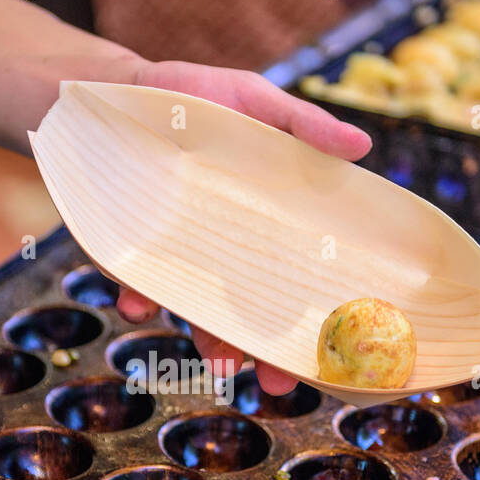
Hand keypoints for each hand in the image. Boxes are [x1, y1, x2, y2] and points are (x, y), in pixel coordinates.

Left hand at [116, 59, 372, 394]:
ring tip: (219, 362)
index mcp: (266, 222)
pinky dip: (137, 298)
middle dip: (264, 350)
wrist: (117, 96)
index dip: (312, 314)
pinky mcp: (133, 252)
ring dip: (210, 340)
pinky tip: (136, 304)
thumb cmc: (198, 100)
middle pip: (251, 310)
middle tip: (277, 383)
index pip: (295, 276)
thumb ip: (303, 125)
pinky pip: (137, 285)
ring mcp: (181, 256)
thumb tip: (362, 146)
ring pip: (200, 310)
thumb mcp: (254, 102)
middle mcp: (226, 249)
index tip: (330, 349)